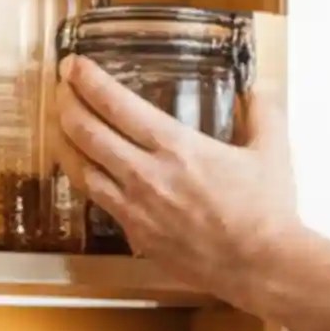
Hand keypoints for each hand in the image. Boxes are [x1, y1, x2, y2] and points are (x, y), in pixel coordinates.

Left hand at [54, 55, 299, 309]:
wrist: (259, 266)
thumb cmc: (266, 212)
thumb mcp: (271, 151)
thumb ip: (263, 113)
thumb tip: (258, 92)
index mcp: (176, 146)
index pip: (116, 105)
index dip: (88, 81)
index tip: (74, 65)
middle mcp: (146, 174)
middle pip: (86, 132)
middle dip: (66, 104)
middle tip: (60, 87)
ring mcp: (136, 207)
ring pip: (81, 169)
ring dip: (64, 142)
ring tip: (58, 124)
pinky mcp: (135, 234)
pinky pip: (97, 200)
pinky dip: (84, 178)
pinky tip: (83, 169)